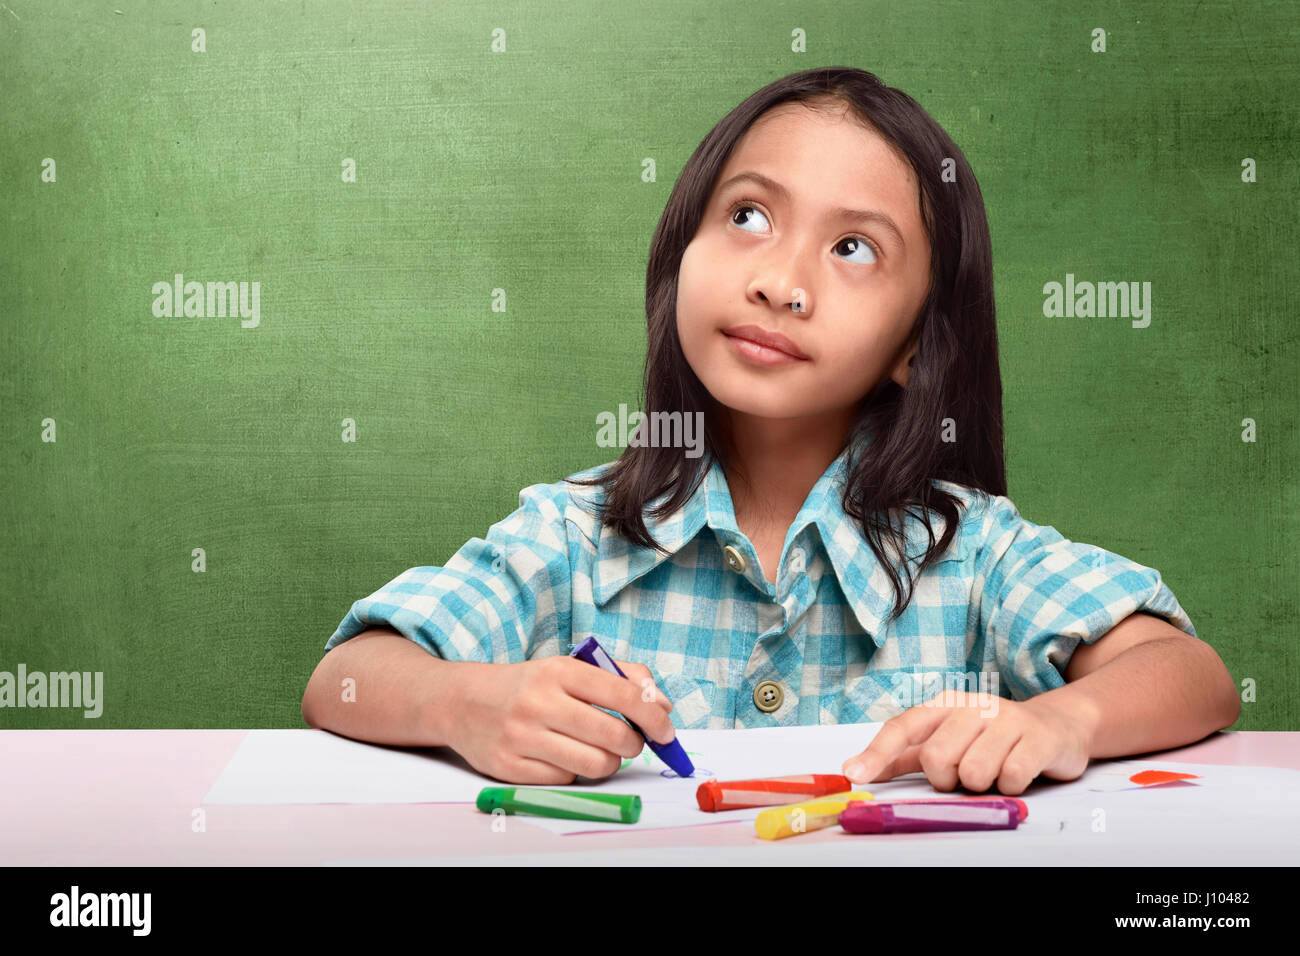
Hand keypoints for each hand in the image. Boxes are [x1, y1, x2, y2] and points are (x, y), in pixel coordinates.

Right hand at [447, 655, 674, 785]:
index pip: (622, 695)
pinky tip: (563, 756)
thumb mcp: (570, 667)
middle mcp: (539, 702)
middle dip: (634, 744)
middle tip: (630, 742)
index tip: (665, 730)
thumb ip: (622, 677)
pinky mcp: (508, 767)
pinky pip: (566, 780)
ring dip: (609, 762)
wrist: (462, 701)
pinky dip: (574, 772)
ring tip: (599, 750)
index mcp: (558, 670)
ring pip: (595, 764)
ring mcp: (521, 736)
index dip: (653, 717)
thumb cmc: (529, 685)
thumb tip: (662, 705)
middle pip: (614, 736)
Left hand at [840, 691, 1092, 794]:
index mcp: (944, 706)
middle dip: (948, 778)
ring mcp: (1007, 719)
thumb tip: (859, 769)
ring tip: (995, 769)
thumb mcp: (947, 740)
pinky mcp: (1037, 738)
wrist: (1056, 726)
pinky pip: (1010, 777)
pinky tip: (1017, 773)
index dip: (877, 753)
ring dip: (983, 784)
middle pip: (936, 758)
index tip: (854, 774)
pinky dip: (1011, 787)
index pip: (902, 727)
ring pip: (973, 773)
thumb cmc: (991, 737)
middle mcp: (972, 706)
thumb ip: (904, 756)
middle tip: (966, 773)